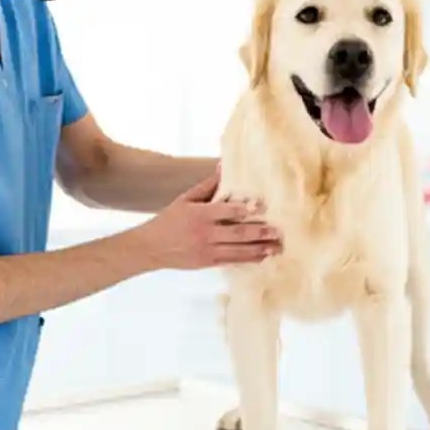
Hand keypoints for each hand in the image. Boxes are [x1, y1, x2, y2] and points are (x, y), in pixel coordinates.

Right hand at [135, 167, 280, 269]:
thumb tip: (223, 167)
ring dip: (259, 249)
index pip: (225, 210)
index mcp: (200, 214)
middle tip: (277, 231)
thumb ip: (207, 186)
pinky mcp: (208, 262)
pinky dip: (248, 259)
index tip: (261, 207)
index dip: (243, 209)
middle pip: (236, 233)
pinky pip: (232, 261)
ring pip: (238, 250)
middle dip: (259, 232)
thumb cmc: (170, 219)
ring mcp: (207, 250)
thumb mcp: (185, 199)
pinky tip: (262, 257)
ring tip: (276, 247)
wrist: (151, 247)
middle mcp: (205, 233)